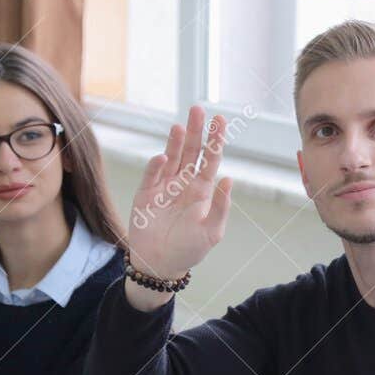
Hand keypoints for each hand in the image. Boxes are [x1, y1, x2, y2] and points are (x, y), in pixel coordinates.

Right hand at [126, 106, 232, 285]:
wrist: (160, 264)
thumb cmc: (189, 249)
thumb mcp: (212, 232)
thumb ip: (221, 206)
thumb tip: (229, 178)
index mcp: (202, 190)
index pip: (210, 159)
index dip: (215, 140)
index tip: (220, 120)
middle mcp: (184, 183)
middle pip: (191, 151)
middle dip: (195, 131)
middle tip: (198, 110)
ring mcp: (164, 187)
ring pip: (172, 157)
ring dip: (176, 142)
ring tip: (182, 126)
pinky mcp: (145, 194)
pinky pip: (152, 176)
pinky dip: (156, 167)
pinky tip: (164, 157)